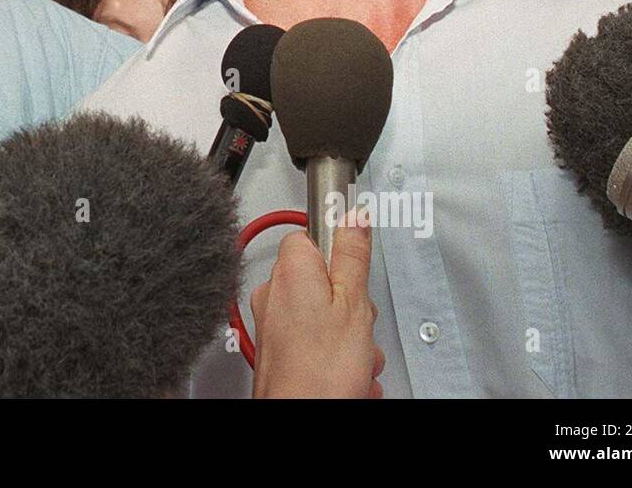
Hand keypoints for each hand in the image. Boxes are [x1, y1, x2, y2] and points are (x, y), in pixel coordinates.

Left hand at [250, 218, 384, 397]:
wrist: (299, 414)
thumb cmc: (319, 371)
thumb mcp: (354, 304)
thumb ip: (352, 257)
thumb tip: (352, 218)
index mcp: (290, 270)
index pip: (310, 235)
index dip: (338, 251)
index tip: (354, 266)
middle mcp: (273, 291)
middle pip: (321, 278)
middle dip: (349, 301)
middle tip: (359, 322)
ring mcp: (273, 322)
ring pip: (321, 312)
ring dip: (347, 333)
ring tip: (354, 354)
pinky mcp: (277, 349)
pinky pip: (313, 338)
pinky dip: (333, 353)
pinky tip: (346, 371)